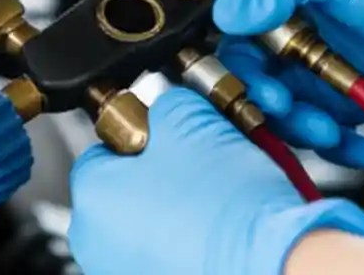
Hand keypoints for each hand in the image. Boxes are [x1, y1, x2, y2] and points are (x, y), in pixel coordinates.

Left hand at [68, 88, 363, 274]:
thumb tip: (165, 107)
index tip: (176, 137)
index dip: (150, 135)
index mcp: (91, 194)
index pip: (109, 145)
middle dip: (165, 172)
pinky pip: (169, 253)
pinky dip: (190, 242)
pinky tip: (220, 232)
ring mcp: (122, 271)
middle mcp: (94, 241)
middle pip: (128, 186)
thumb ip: (166, 104)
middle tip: (204, 165)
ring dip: (179, 207)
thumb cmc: (230, 206)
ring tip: (219, 201)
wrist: (272, 262)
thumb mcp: (192, 118)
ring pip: (150, 221)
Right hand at [214, 0, 363, 166]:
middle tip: (290, 106)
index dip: (238, 69)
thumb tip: (227, 13)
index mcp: (274, 3)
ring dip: (302, 131)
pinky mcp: (344, 103)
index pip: (232, 43)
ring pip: (286, 118)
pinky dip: (340, 151)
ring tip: (331, 129)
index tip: (262, 81)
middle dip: (268, 105)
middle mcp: (288, 41)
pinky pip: (328, 139)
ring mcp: (315, 75)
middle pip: (252, 87)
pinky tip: (360, 148)